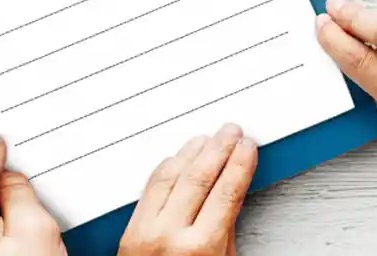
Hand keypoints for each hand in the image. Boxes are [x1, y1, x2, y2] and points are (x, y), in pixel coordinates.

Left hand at [118, 124, 256, 255]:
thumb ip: (226, 227)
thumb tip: (233, 190)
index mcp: (200, 249)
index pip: (226, 190)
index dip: (240, 163)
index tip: (248, 148)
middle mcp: (170, 236)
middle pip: (200, 176)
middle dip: (219, 148)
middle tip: (231, 132)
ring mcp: (145, 232)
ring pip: (171, 175)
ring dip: (192, 151)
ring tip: (208, 138)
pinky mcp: (128, 231)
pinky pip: (149, 187)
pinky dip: (167, 167)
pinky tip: (179, 158)